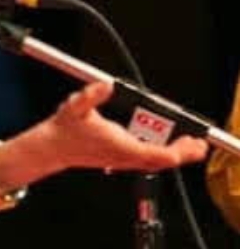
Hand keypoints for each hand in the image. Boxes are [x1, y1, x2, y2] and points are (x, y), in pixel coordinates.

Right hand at [42, 82, 207, 171]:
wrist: (52, 146)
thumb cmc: (64, 129)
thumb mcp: (75, 106)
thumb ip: (90, 95)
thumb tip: (106, 85)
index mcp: (119, 145)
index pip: (156, 155)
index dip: (178, 151)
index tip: (191, 142)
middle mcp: (123, 156)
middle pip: (161, 161)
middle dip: (182, 153)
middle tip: (197, 143)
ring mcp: (122, 159)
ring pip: (155, 163)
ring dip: (173, 154)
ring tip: (187, 142)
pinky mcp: (119, 158)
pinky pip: (146, 160)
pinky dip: (160, 154)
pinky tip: (163, 143)